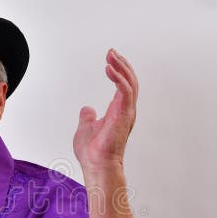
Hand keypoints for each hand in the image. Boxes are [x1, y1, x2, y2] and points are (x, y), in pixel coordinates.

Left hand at [73, 48, 138, 172]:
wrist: (96, 165)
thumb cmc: (93, 152)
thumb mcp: (86, 128)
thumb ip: (88, 117)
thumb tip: (87, 109)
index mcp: (119, 111)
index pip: (125, 86)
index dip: (119, 70)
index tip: (110, 58)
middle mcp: (126, 110)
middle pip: (130, 80)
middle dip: (122, 64)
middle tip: (111, 52)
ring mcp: (126, 112)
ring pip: (130, 82)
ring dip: (121, 67)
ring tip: (110, 56)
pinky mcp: (124, 114)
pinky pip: (125, 90)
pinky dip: (118, 77)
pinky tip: (108, 68)